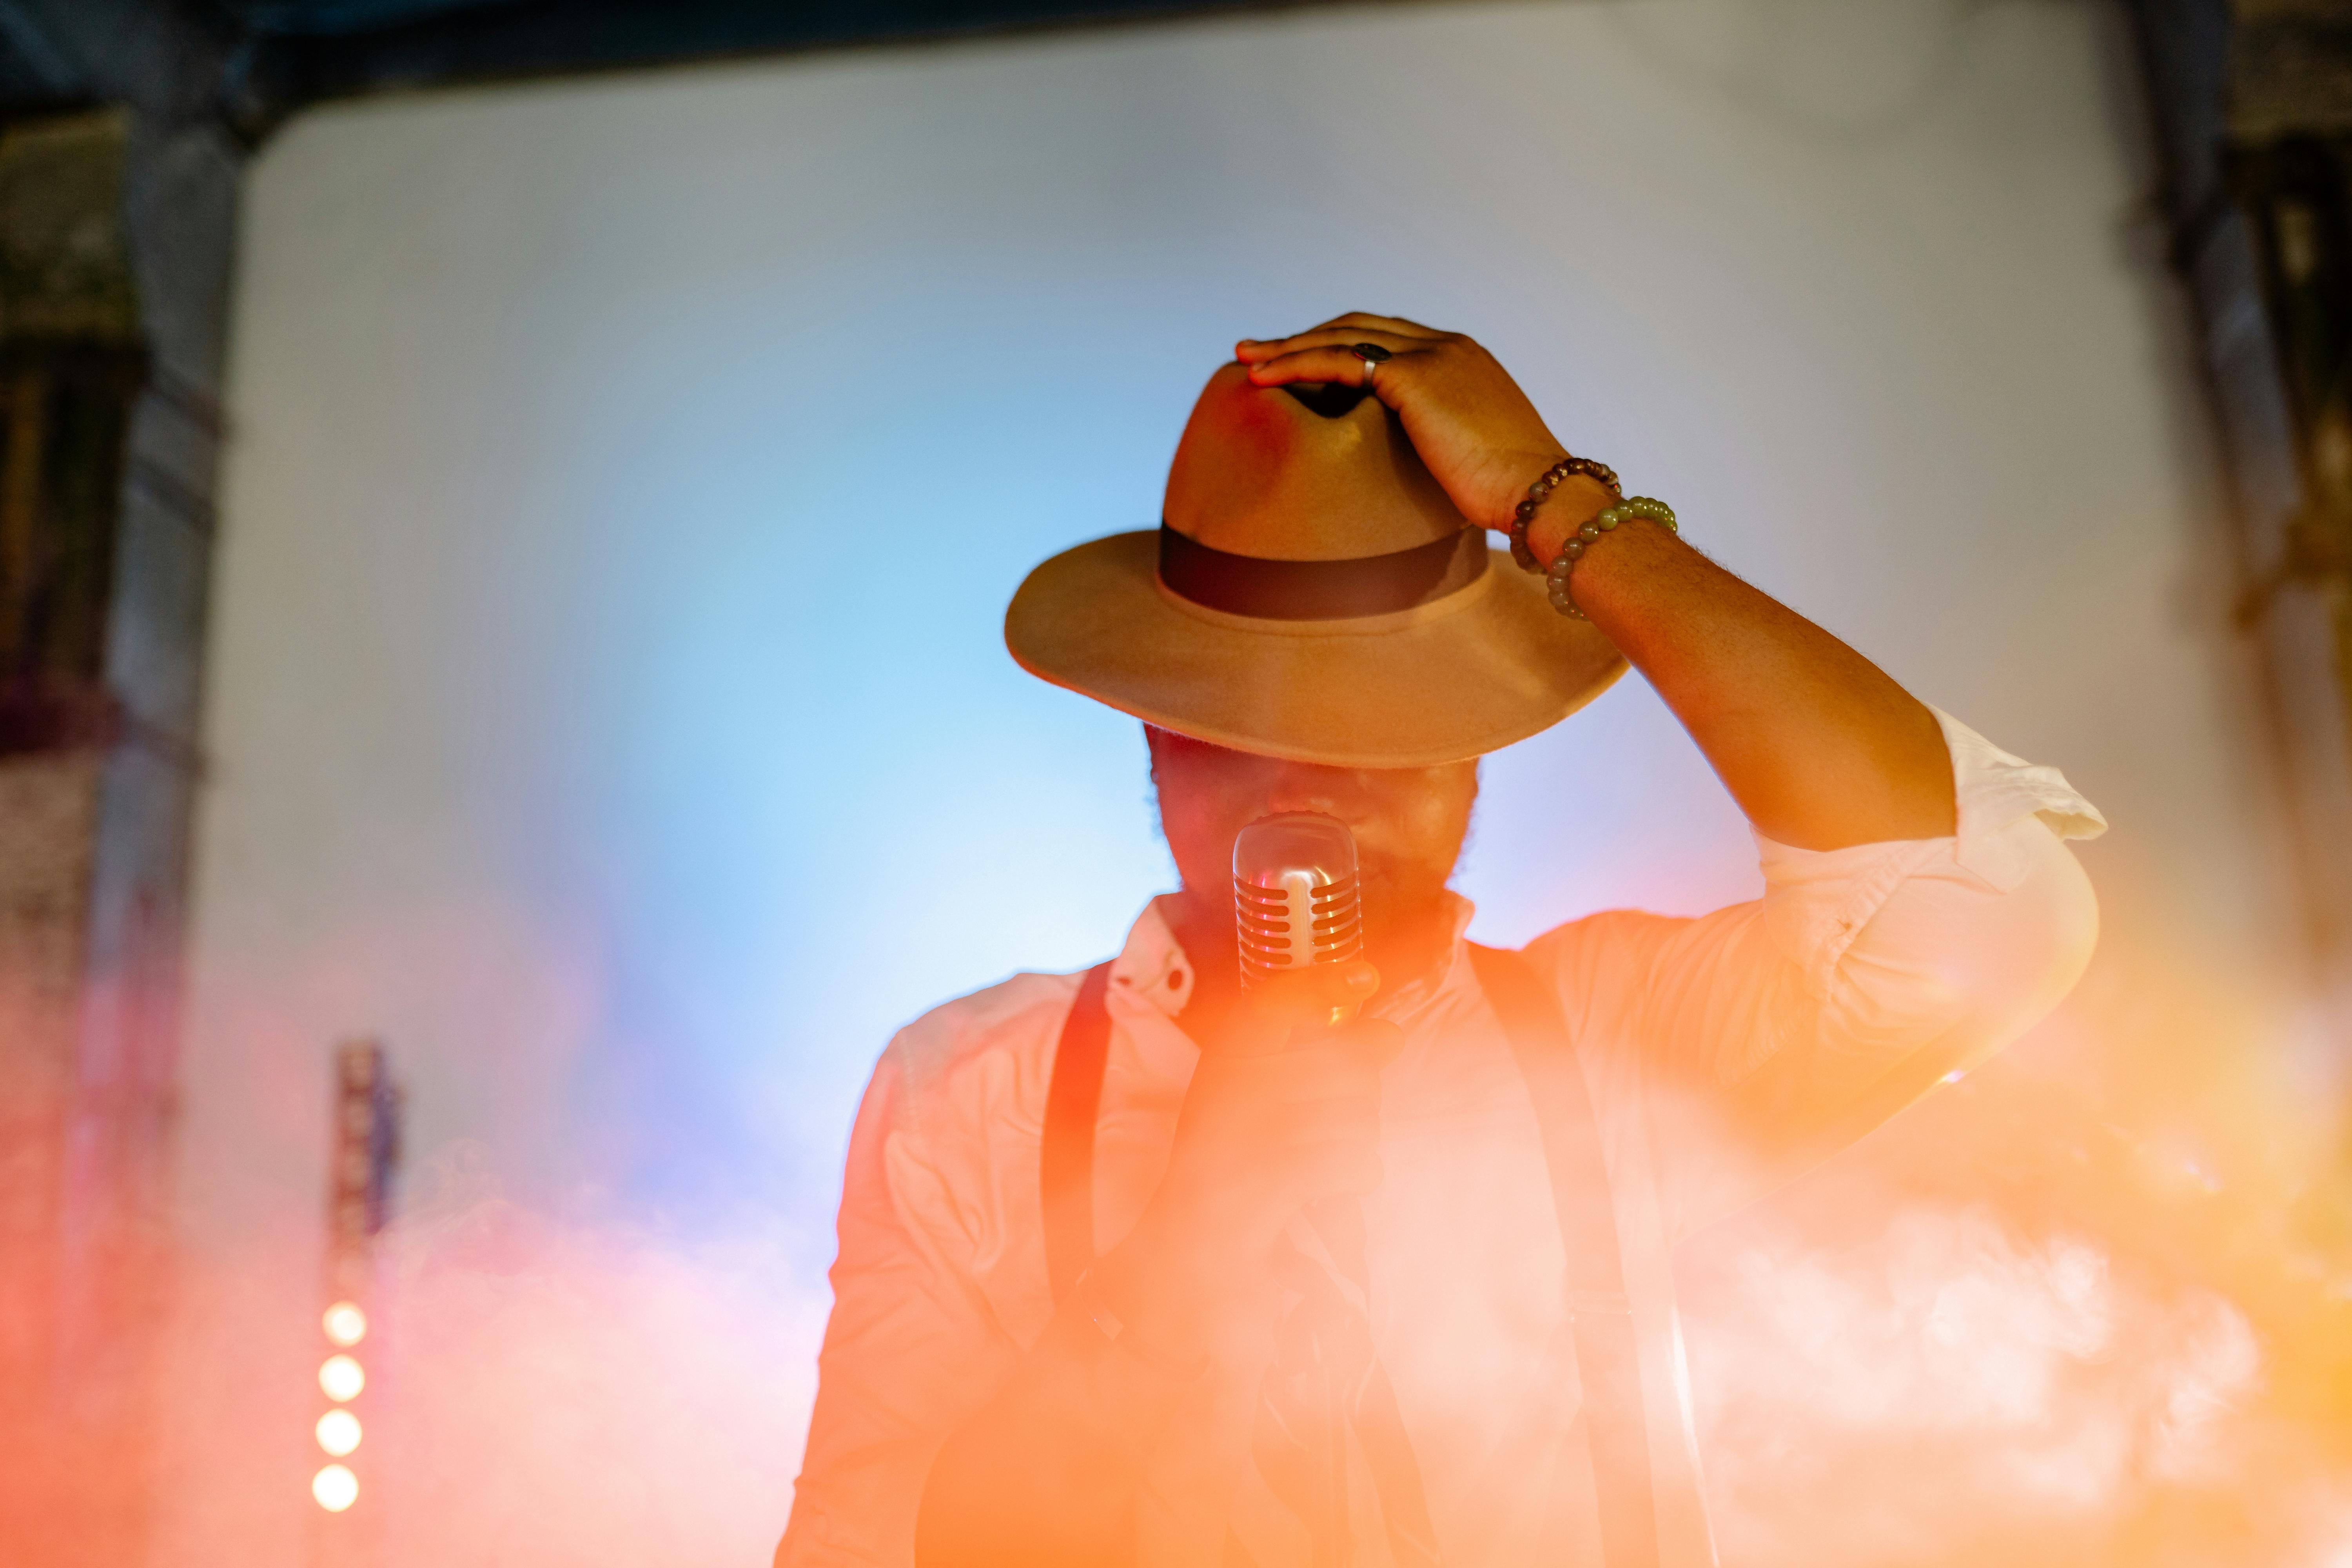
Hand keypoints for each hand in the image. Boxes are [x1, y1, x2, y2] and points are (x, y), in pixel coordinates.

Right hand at [1096, 961, 1399, 1353]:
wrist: (1174, 1271)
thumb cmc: (1232, 1184)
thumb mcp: (1267, 1114)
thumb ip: (1319, 1071)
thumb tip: (1389, 1031)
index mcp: (1217, 1072)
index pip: (1268, 1005)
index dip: (1320, 983)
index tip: (1367, 975)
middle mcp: (1220, 1098)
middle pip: (1330, 1060)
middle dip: (1361, 1080)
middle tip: (1347, 1112)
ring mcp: (1235, 1147)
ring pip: (1347, 1116)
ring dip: (1356, 1139)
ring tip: (1324, 1164)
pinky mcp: (1257, 1195)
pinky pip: (1345, 1163)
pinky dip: (1352, 1175)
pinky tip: (1326, 1190)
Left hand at [1236, 313, 1586, 533]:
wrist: (1539, 494)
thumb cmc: (1511, 495)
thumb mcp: (1471, 458)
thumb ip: (1441, 444)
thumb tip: (1418, 473)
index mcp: (1462, 359)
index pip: (1388, 337)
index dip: (1339, 345)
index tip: (1302, 362)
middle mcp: (1446, 345)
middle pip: (1358, 326)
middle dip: (1305, 337)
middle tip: (1259, 353)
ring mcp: (1431, 355)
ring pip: (1341, 336)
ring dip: (1288, 347)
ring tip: (1246, 361)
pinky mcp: (1413, 376)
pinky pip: (1337, 360)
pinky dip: (1295, 364)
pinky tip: (1262, 378)